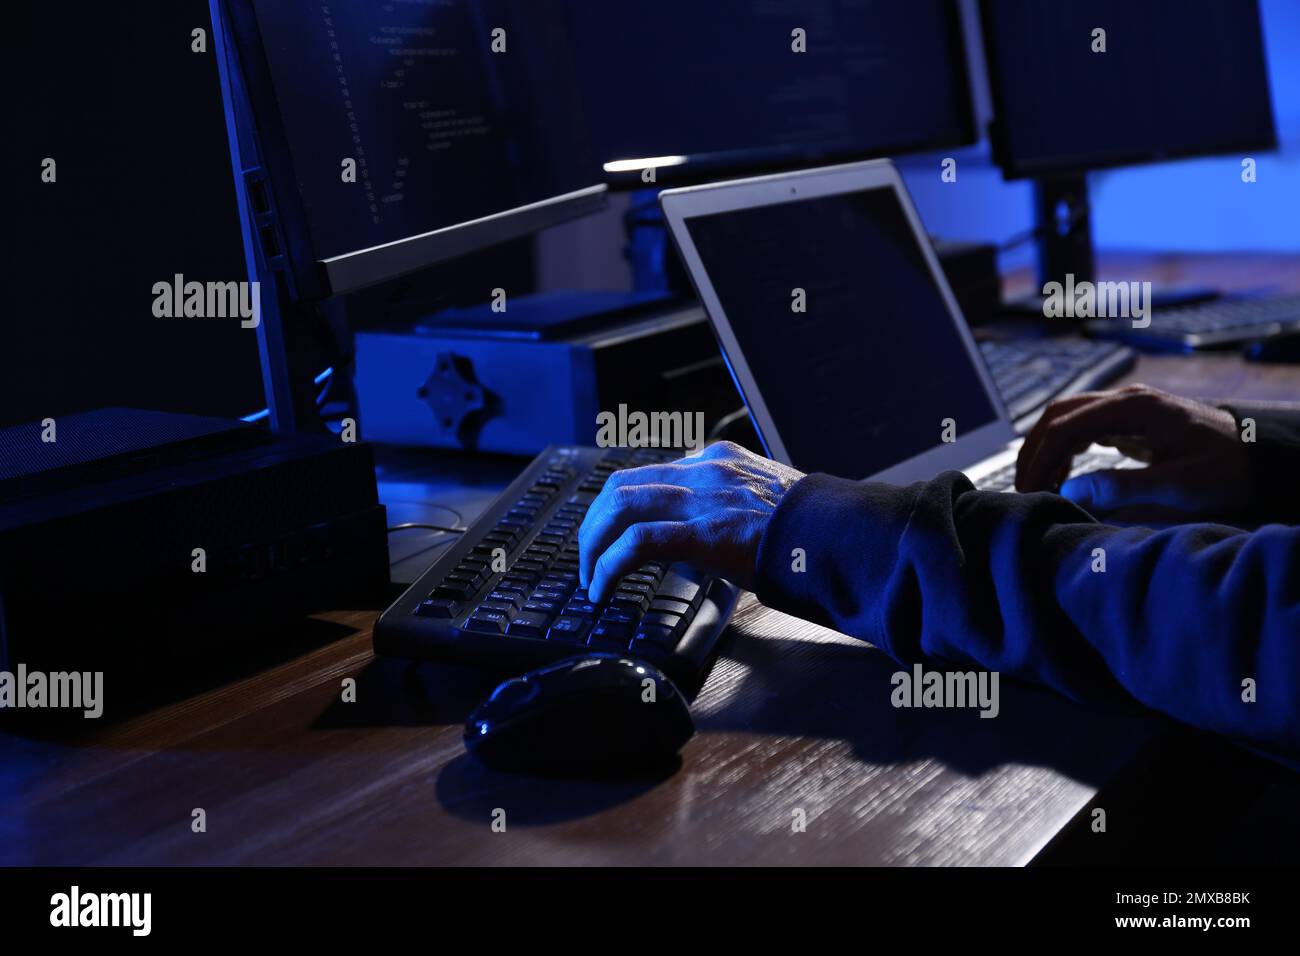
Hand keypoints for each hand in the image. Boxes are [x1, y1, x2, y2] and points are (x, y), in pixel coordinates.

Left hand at [578, 441, 805, 602]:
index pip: (649, 474)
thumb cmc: (813, 530)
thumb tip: (699, 542)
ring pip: (620, 506)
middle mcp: (705, 469)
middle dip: (594, 524)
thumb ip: (727, 509)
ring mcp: (703, 497)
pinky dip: (609, 565)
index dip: (618, 507)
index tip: (609, 534)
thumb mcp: (762, 504)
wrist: (843, 534)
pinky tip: (603, 588)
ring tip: (590, 576)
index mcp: (719, 460)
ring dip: (593, 544)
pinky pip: (637, 542)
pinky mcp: (704, 531)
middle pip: (621, 485)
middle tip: (588, 557)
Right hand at [1015, 384, 1250, 514]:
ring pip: (1066, 418)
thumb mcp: (1179, 484)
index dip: (1042, 459)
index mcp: (1136, 408)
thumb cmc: (1226, 468)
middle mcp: (1126, 399)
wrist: (1258, 453)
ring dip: (1046, 450)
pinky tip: (1061, 476)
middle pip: (1059, 415)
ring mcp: (1126, 406)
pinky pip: (1082, 427)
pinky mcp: (1128, 419)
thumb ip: (1124, 487)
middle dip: (1034, 451)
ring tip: (1038, 486)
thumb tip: (1072, 491)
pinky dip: (1063, 450)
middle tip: (1024, 488)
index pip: (1068, 426)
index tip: (1029, 489)